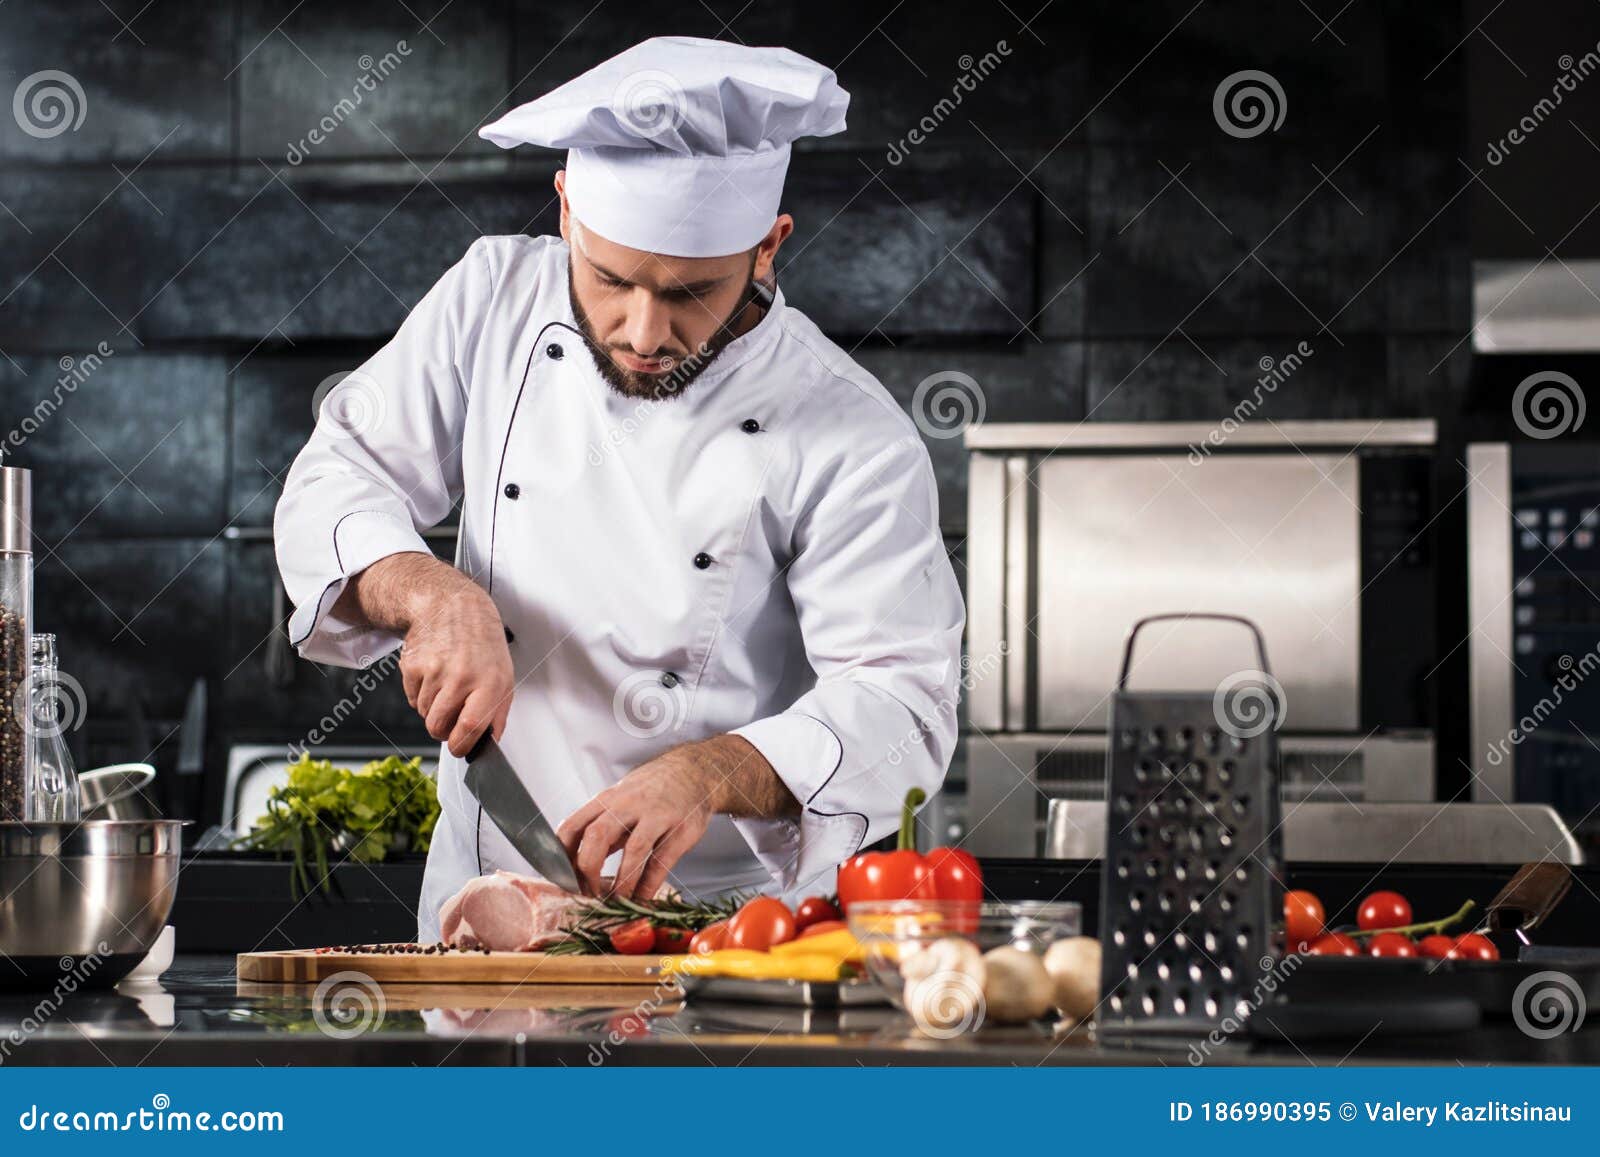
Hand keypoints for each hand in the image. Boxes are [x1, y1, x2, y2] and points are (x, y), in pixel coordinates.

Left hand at [556, 748, 717, 899]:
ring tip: (616, 903)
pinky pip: (661, 862)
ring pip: (634, 851)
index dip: (562, 857)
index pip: (572, 826)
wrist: (693, 770)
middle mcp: (628, 804)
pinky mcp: (681, 830)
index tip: (563, 881)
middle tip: (589, 894)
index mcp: (606, 800)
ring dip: (622, 883)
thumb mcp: (619, 802)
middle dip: (588, 870)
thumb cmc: (650, 791)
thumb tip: (575, 865)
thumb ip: (600, 828)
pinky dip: (648, 885)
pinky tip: (642, 899)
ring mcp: (657, 815)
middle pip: (597, 836)